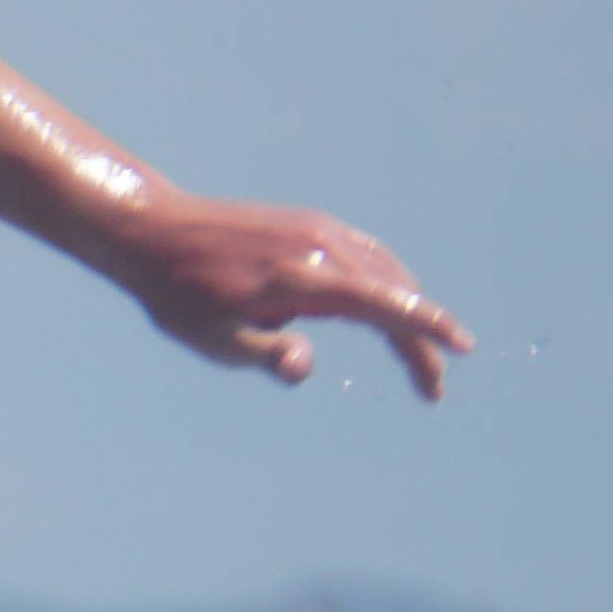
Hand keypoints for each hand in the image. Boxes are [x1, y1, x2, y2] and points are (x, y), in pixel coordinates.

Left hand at [92, 183, 464, 397]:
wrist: (153, 231)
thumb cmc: (179, 294)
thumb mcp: (212, 338)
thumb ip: (264, 353)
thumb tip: (303, 367)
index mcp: (302, 278)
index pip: (382, 303)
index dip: (425, 326)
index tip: (460, 347)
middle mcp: (321, 247)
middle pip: (392, 293)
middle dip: (418, 337)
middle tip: (431, 386)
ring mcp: (318, 230)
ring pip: (384, 272)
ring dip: (405, 310)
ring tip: (414, 355)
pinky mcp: (310, 224)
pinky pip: (366, 255)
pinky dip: (386, 284)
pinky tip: (386, 307)